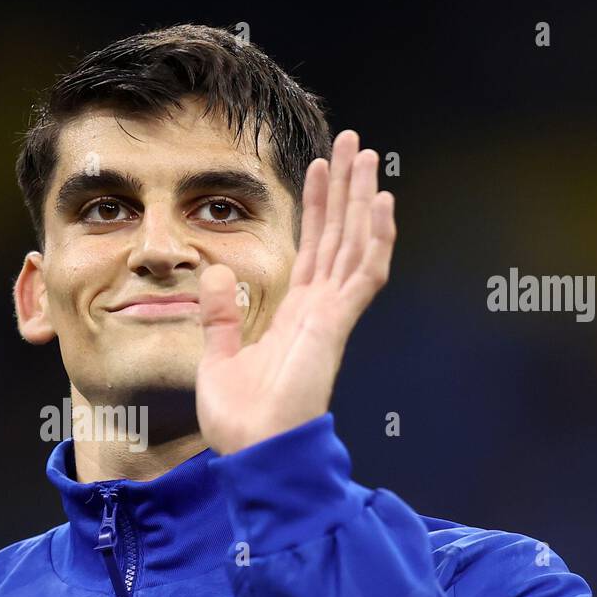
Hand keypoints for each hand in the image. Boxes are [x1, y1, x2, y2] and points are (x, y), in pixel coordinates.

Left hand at [195, 130, 396, 454]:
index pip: (313, 250)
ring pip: (355, 244)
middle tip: (354, 143)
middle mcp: (319, 311)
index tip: (320, 169)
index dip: (318, 209)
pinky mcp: (336, 327)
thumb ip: (220, 317)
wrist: (251, 453)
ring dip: (363, 199)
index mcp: (296, 317)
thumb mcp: (219, 358)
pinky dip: (375, 239)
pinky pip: (363, 275)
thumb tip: (215, 274)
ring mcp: (331, 317)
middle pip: (340, 237)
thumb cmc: (239, 420)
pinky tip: (381, 202)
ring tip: (367, 154)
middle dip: (347, 189)